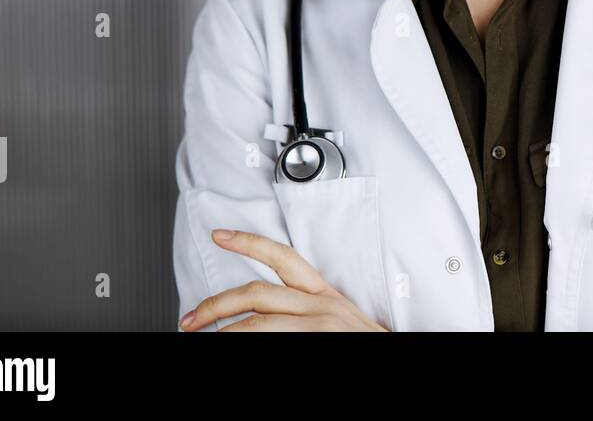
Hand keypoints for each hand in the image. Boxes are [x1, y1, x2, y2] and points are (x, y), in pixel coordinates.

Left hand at [179, 228, 389, 331]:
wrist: (403, 357)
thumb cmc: (366, 344)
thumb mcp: (338, 321)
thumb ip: (305, 313)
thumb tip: (261, 317)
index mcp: (324, 295)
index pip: (283, 257)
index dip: (248, 242)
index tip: (220, 234)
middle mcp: (320, 307)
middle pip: (257, 292)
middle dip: (215, 303)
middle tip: (190, 318)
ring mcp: (319, 327)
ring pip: (257, 323)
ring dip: (222, 331)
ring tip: (200, 337)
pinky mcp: (319, 343)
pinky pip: (272, 343)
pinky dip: (246, 346)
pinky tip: (230, 348)